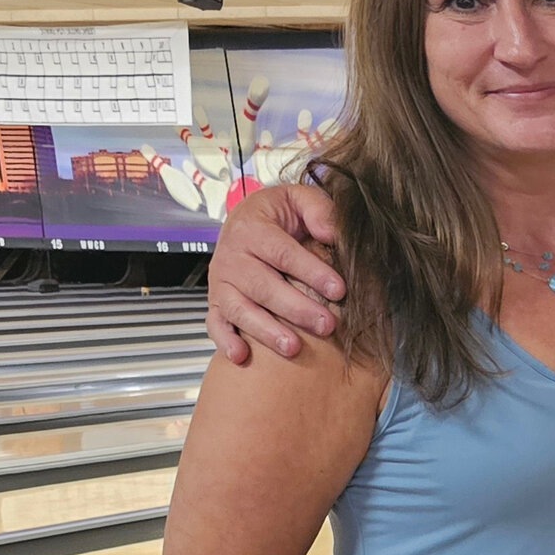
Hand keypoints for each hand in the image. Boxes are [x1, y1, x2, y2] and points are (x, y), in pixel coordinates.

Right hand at [207, 183, 345, 363]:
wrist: (245, 220)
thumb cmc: (279, 214)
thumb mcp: (299, 198)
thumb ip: (319, 210)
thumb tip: (334, 233)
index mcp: (252, 229)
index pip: (283, 253)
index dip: (311, 272)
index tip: (339, 290)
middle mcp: (232, 257)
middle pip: (263, 286)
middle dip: (296, 308)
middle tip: (326, 325)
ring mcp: (221, 282)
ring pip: (240, 309)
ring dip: (265, 331)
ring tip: (293, 347)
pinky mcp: (216, 302)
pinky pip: (215, 323)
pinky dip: (225, 341)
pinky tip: (241, 356)